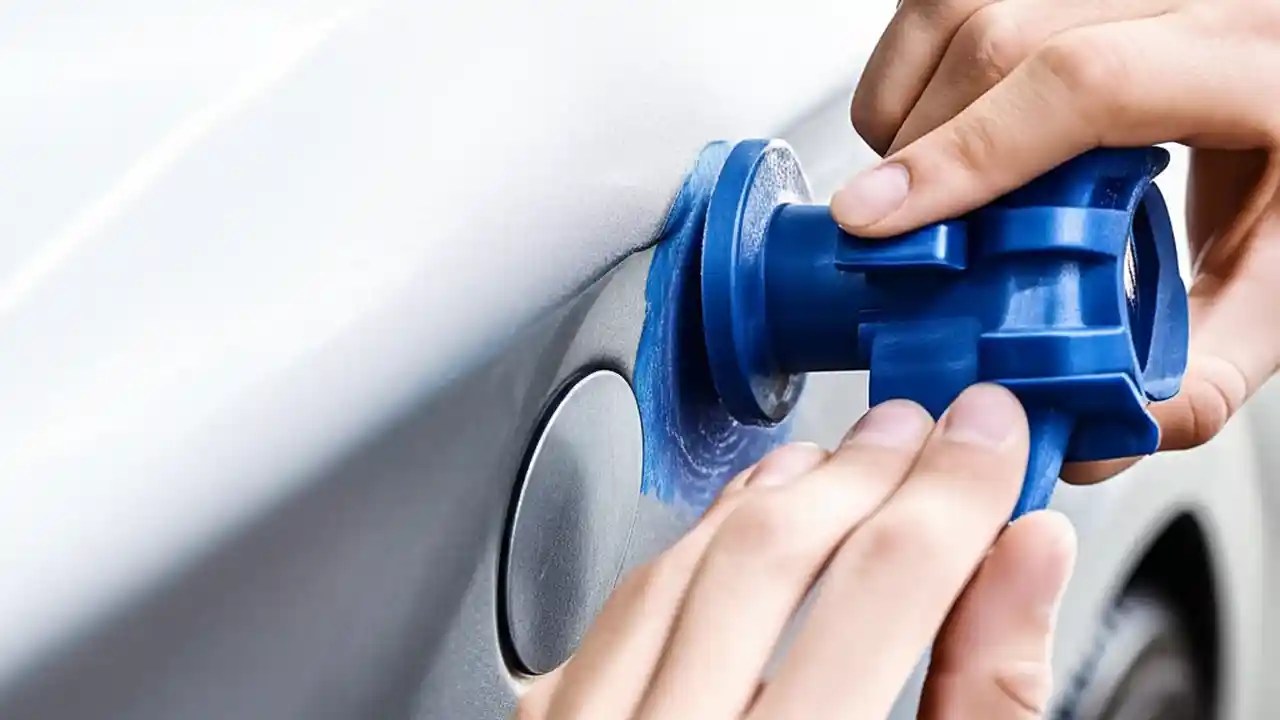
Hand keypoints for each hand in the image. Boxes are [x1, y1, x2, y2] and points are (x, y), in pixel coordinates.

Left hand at [516, 385, 1076, 718]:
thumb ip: (986, 697)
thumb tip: (1021, 555)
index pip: (880, 593)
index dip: (951, 496)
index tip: (990, 436)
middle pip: (764, 559)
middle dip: (865, 475)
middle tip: (926, 430)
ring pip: (673, 568)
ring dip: (773, 497)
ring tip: (847, 461)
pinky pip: (613, 609)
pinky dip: (690, 549)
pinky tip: (737, 522)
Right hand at [836, 0, 1279, 475]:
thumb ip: (1203, 363)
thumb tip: (1097, 437)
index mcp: (1251, 60)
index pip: (1083, 85)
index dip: (966, 156)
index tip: (883, 224)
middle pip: (998, 42)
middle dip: (922, 150)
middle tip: (904, 243)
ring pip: (954, 7)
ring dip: (904, 107)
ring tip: (922, 187)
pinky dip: (910, 71)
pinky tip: (935, 130)